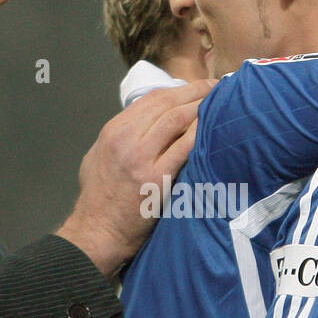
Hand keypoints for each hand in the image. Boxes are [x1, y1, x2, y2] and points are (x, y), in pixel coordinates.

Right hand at [57, 79, 210, 275]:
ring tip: (219, 101)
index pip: (151, 99)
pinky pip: (184, 148)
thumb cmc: (98, 198)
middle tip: (216, 86)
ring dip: (201, 106)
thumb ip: (121, 137)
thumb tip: (145, 123)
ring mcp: (141, 158)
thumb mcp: (98, 156)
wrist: (98, 231)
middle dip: (195, 91)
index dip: (178, 89)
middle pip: (166, 103)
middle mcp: (126, 139)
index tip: (196, 87)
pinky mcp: (156, 179)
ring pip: (176, 119)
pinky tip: (213, 127)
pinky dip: (199, 133)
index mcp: (113, 131)